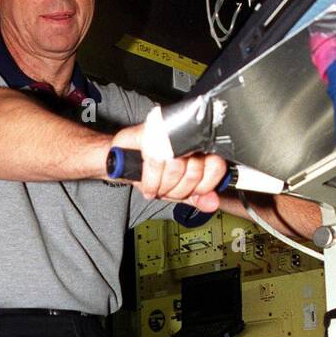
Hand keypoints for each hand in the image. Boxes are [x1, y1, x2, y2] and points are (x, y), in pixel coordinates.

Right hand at [109, 124, 227, 206]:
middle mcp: (186, 138)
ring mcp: (167, 133)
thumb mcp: (176, 190)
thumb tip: (212, 203)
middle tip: (167, 190)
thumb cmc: (148, 171)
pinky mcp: (147, 133)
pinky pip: (155, 161)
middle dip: (178, 189)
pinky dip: (150, 181)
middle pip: (195, 170)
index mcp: (199, 149)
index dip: (204, 186)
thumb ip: (196, 197)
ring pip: (176, 166)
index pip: (216, 166)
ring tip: (156, 188)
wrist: (118, 160)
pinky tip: (147, 186)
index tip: (191, 192)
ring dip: (162, 187)